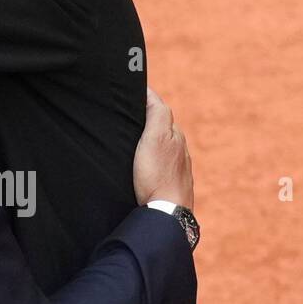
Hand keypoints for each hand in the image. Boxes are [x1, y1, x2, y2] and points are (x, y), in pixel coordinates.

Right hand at [133, 87, 193, 210]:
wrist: (166, 212)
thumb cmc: (158, 176)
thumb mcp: (156, 137)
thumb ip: (157, 113)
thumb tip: (151, 92)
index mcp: (175, 135)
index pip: (158, 108)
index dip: (142, 98)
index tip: (126, 91)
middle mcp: (179, 148)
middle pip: (160, 126)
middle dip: (145, 118)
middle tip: (123, 113)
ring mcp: (177, 166)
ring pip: (160, 145)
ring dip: (148, 138)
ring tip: (129, 137)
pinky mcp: (171, 182)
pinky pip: (159, 161)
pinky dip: (150, 156)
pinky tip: (141, 163)